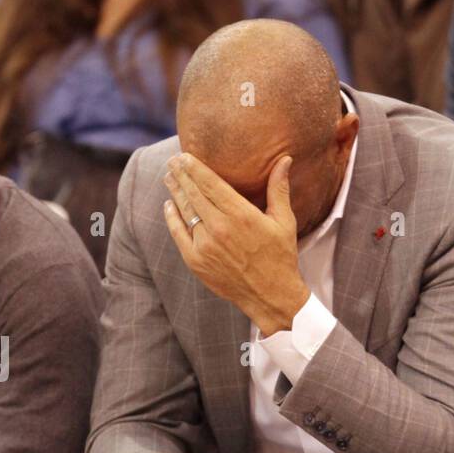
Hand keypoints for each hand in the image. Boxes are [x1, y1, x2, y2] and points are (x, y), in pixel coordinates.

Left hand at [163, 152, 309, 336]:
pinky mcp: (196, 261)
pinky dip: (172, 217)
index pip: (210, 183)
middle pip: (194, 193)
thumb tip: (285, 160)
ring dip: (175, 192)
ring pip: (185, 211)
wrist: (271, 296)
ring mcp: (205, 245)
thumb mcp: (284, 221)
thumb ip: (278, 189)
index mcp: (241, 214)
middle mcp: (220, 228)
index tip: (184, 156)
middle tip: (172, 162)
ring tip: (169, 178)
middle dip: (181, 175)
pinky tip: (168, 206)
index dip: (194, 167)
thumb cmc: (280, 257)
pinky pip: (179, 233)